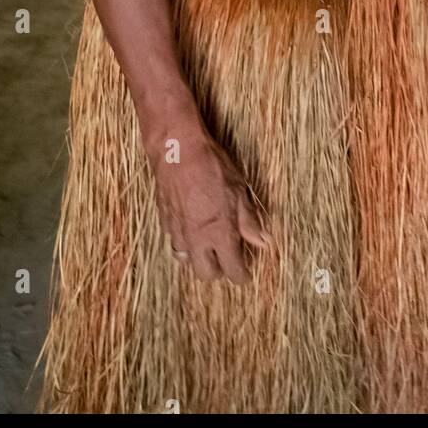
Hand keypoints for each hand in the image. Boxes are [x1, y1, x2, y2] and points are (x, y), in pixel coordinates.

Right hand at [145, 127, 272, 284]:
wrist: (178, 151)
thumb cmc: (213, 168)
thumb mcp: (239, 192)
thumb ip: (249, 222)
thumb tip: (263, 242)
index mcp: (220, 234)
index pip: (232, 271)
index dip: (241, 275)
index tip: (245, 273)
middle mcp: (197, 239)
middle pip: (206, 273)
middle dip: (218, 271)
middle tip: (227, 258)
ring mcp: (178, 232)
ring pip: (186, 260)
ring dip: (198, 256)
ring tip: (207, 244)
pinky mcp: (164, 221)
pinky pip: (174, 241)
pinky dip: (184, 240)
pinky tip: (190, 227)